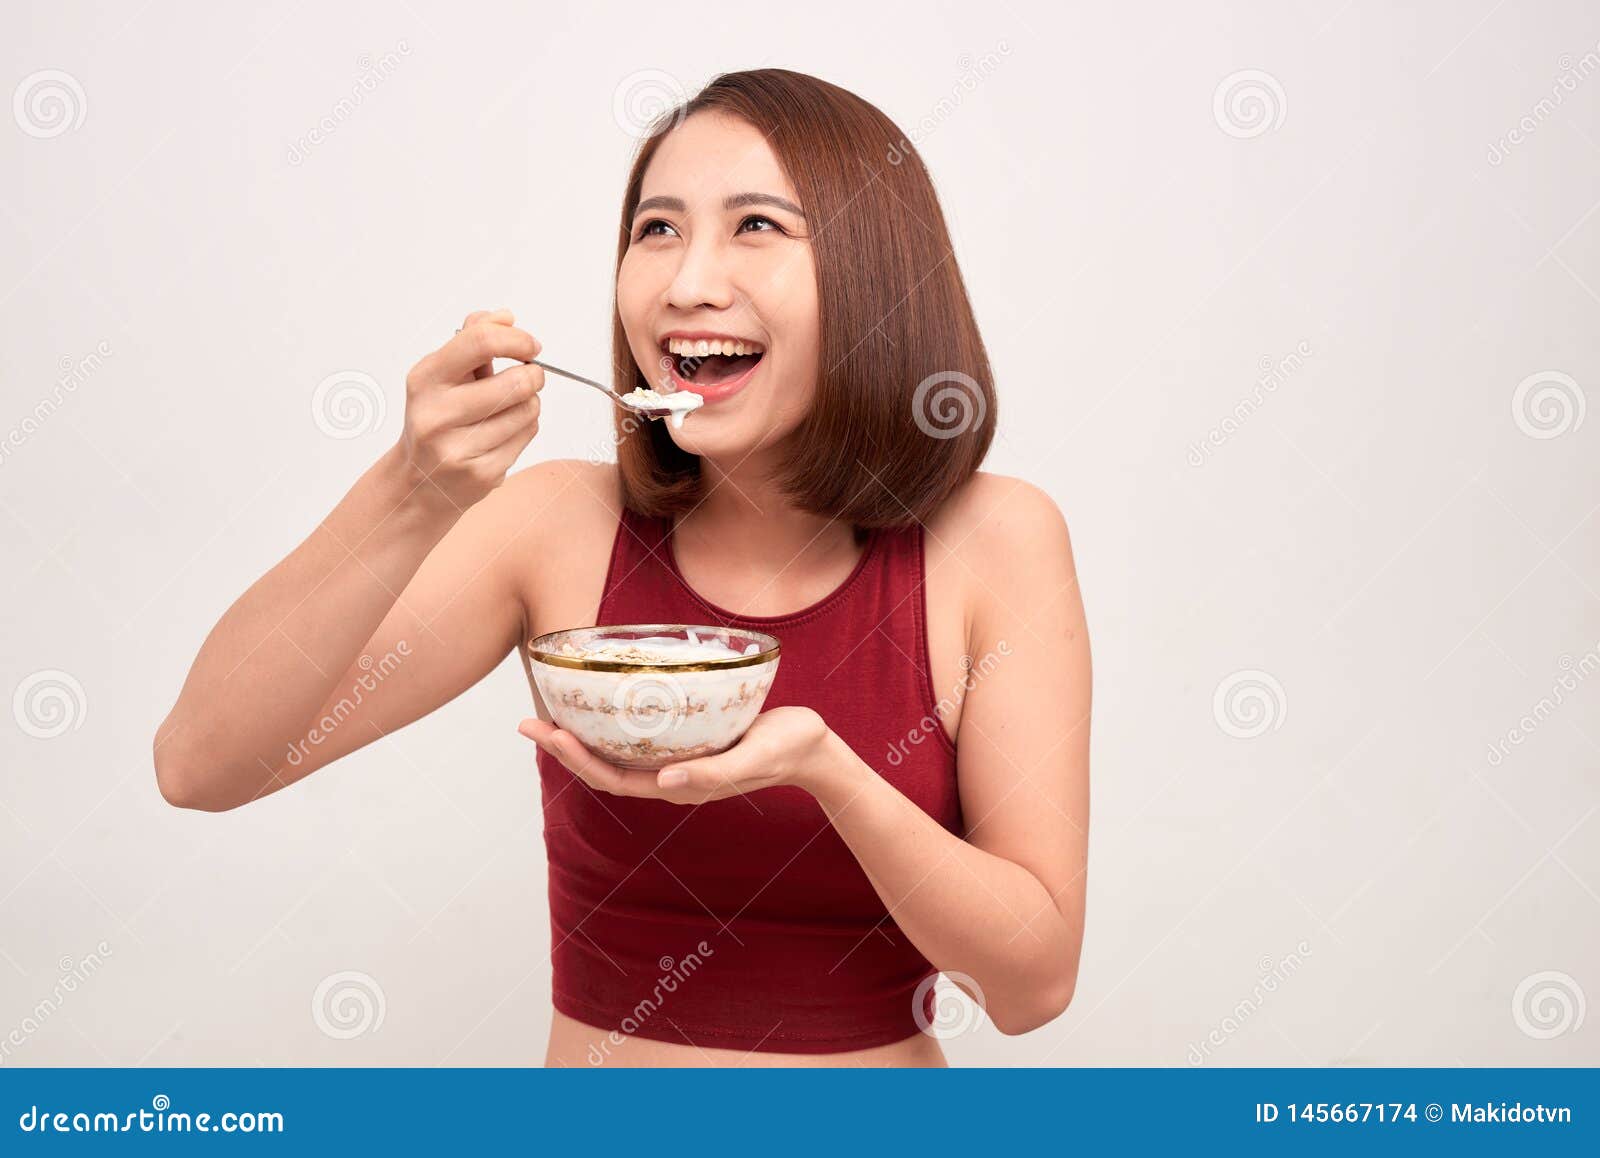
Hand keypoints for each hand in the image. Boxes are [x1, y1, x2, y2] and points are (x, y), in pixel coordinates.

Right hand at [396, 308, 544, 511]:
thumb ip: (472, 340)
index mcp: (425, 379)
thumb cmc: (436, 418)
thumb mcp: (442, 374)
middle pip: (516, 382)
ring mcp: (458, 447)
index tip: (530, 345)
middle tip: (530, 375)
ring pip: (528, 410)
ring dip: (530, 402)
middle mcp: (436, 414)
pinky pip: (528, 435)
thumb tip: (505, 317)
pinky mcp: (481, 474)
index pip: (480, 342)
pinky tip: (504, 431)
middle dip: (534, 374)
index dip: (517, 339)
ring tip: (509, 407)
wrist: (419, 481)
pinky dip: (526, 427)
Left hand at [518, 706, 839, 804]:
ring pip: (615, 753)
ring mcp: (676, 761)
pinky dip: (610, 723)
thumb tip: (663, 781)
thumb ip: (713, 774)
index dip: (574, 759)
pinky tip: (600, 701)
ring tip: (550, 710)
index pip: (612, 778)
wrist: (813, 748)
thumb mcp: (754, 757)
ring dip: (580, 735)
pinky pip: (637, 738)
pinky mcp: (687, 742)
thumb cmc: (787, 748)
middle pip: (603, 767)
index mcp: (679, 787)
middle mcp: (669, 777)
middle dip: (563, 746)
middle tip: (528, 718)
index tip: (546, 732)